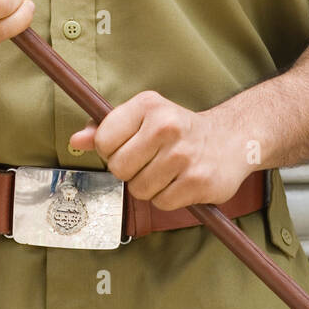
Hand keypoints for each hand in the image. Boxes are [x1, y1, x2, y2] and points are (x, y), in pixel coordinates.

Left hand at [69, 90, 251, 209]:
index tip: (128, 146)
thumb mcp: (144, 116)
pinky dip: (168, 198)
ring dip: (149, 187)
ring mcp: (184, 155)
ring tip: (167, 171)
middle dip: (130, 171)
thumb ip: (106, 128)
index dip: (111, 150)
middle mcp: (166, 126)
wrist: (231, 139)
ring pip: (139, 189)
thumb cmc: (178, 129)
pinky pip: (162, 203)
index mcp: (149, 105)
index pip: (104, 140)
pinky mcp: (199, 182)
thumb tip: (76, 140)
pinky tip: (181, 181)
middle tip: (149, 161)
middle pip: (119, 168)